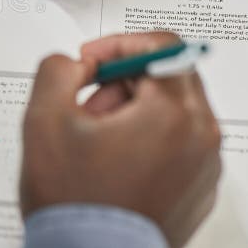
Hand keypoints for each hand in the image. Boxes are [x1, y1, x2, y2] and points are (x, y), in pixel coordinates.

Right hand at [21, 32, 221, 247]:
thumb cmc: (75, 204)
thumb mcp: (45, 120)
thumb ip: (56, 70)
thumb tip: (74, 63)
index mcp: (173, 115)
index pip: (161, 46)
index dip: (117, 44)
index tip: (92, 61)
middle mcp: (201, 138)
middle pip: (167, 78)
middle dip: (121, 81)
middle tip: (86, 103)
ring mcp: (203, 168)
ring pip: (172, 112)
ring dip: (131, 110)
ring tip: (92, 139)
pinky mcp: (197, 190)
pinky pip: (177, 144)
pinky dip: (145, 139)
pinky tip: (109, 162)